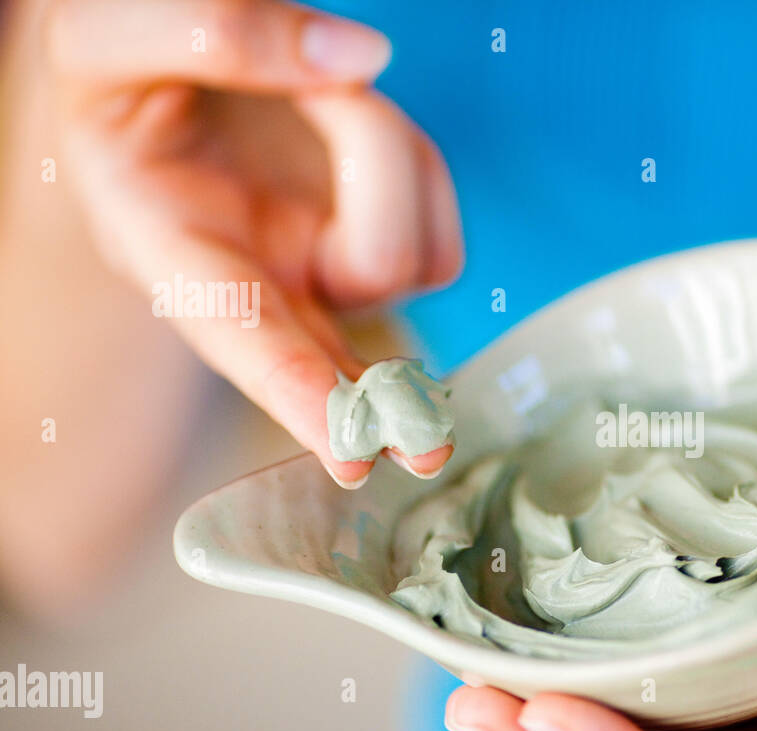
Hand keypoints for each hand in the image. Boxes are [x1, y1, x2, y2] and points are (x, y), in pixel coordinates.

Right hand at [45, 0, 460, 484]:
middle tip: (428, 450)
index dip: (293, 390)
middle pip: (338, 356)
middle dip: (382, 406)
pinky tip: (353, 117)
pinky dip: (414, 160)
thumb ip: (217, 34)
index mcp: (166, 245)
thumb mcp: (109, 35)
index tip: (346, 453)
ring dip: (381, 149)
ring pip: (407, 255)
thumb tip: (363, 63)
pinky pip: (438, 219)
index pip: (236, 330)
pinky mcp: (381, 240)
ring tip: (316, 87)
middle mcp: (254, 278)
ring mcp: (323, 267)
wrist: (167, 67)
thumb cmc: (122, 66)